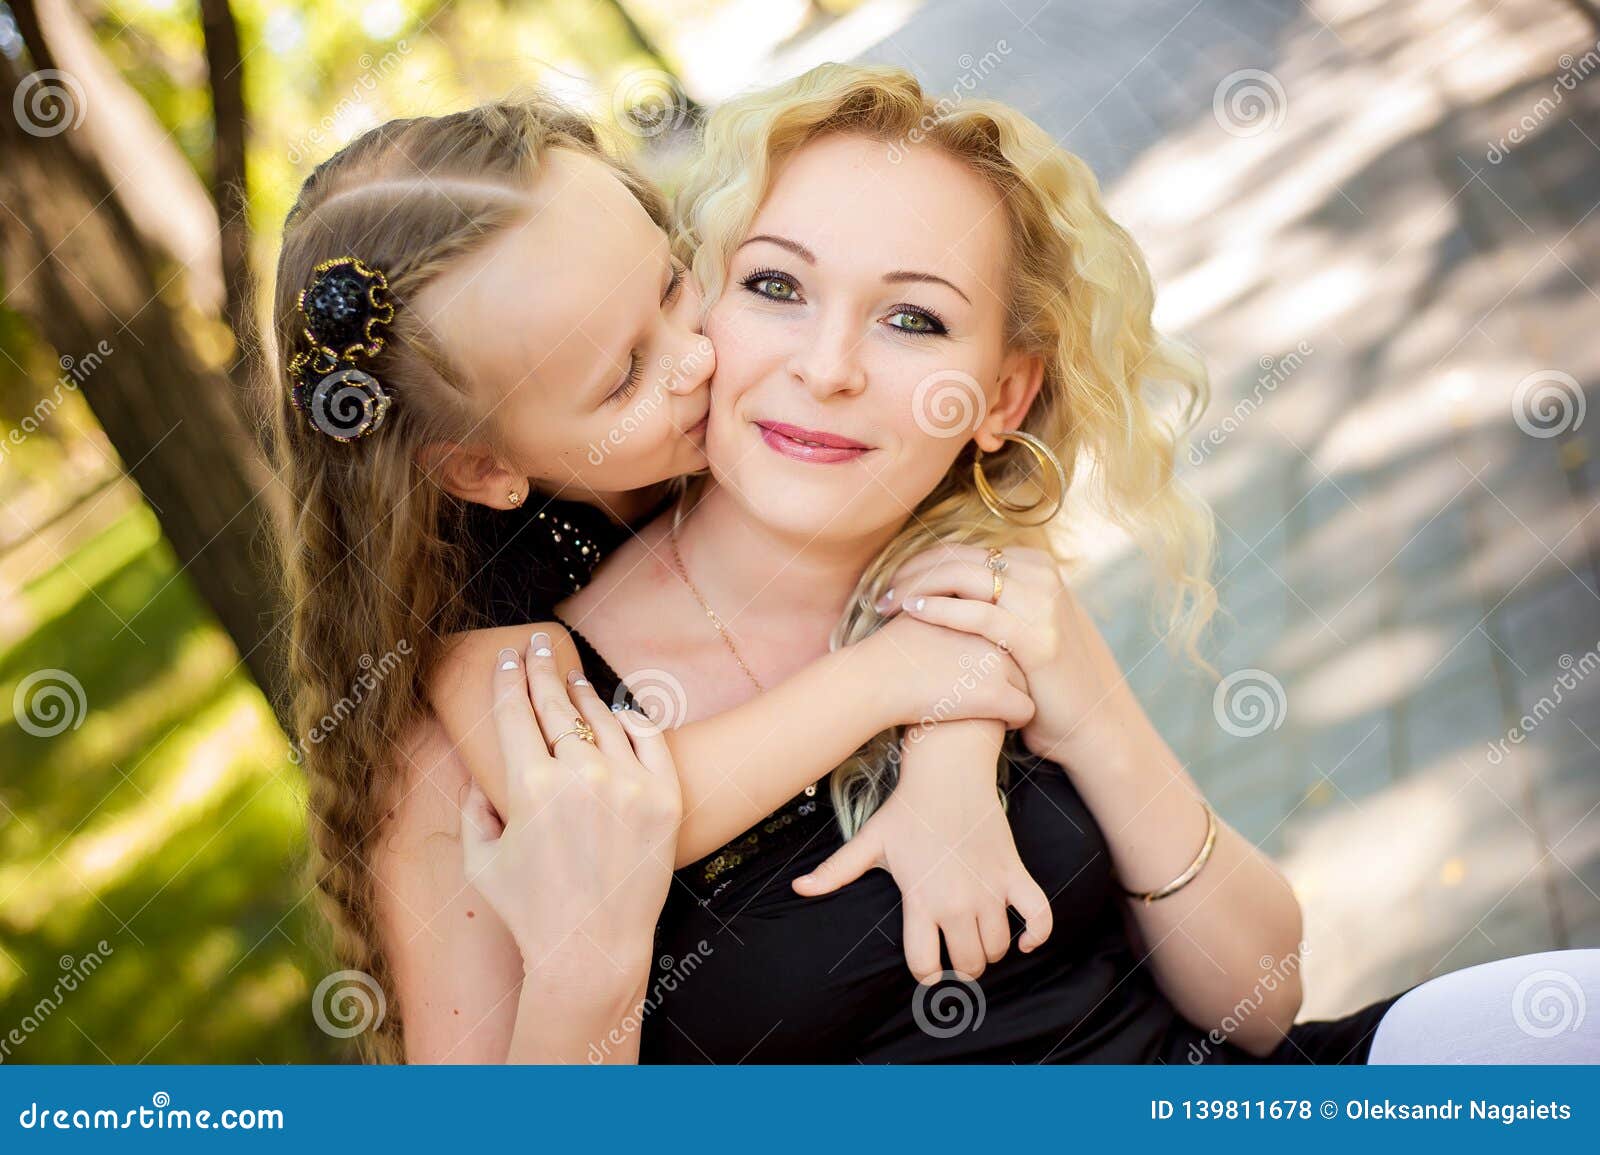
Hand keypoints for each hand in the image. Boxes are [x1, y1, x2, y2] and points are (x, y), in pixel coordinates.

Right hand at [460, 631, 681, 987]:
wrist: (593, 949)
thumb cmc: (529, 910)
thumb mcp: (481, 860)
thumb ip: (474, 808)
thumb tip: (479, 773)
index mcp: (530, 787)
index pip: (515, 714)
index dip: (507, 680)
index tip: (506, 659)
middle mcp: (581, 776)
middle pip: (558, 705)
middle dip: (542, 670)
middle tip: (537, 647)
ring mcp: (628, 784)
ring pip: (604, 720)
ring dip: (585, 695)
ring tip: (572, 678)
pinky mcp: (664, 798)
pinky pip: (650, 741)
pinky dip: (633, 720)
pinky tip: (620, 709)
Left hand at [791, 721, 1053, 982]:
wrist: (947, 772)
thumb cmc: (907, 810)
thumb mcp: (869, 841)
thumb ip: (836, 871)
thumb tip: (799, 888)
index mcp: (920, 899)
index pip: (925, 964)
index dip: (925, 975)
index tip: (926, 969)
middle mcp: (957, 901)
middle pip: (968, 963)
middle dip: (960, 968)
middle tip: (952, 955)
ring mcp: (990, 888)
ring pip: (998, 947)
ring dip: (989, 952)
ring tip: (975, 941)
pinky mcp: (1014, 872)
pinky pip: (1040, 916)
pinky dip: (1038, 936)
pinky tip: (1024, 943)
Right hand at [865, 612, 1035, 731]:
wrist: (873, 682)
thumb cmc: (888, 654)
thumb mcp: (920, 615)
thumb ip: (944, 608)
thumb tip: (947, 609)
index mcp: (978, 609)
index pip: (1009, 627)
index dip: (1004, 647)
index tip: (996, 665)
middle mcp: (994, 632)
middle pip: (1022, 654)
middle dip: (1017, 668)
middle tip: (998, 687)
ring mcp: (998, 663)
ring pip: (1028, 682)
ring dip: (1019, 694)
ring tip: (1001, 706)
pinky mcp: (995, 695)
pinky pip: (1025, 711)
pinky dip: (1017, 720)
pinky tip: (1004, 724)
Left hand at [878, 544, 1137, 767]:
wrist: (1092, 723)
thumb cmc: (1048, 681)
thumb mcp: (1027, 626)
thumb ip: (998, 600)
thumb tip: (949, 585)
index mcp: (1036, 565)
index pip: (964, 552)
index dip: (921, 564)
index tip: (891, 583)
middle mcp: (1041, 575)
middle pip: (958, 559)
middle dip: (912, 573)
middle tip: (880, 594)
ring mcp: (1043, 602)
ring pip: (963, 578)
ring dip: (917, 587)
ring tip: (886, 604)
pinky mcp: (1038, 636)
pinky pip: (978, 613)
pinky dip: (941, 609)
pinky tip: (913, 612)